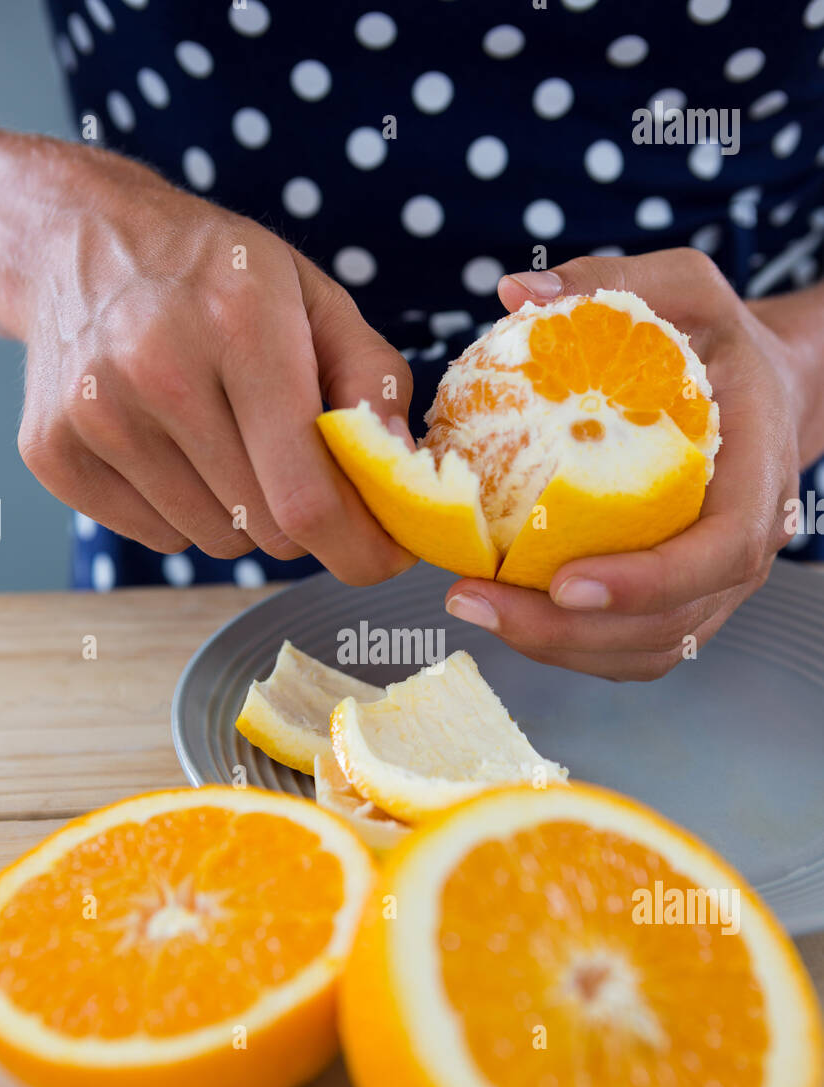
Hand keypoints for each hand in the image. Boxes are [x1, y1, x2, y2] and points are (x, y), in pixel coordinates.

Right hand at [12, 140, 413, 580]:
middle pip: (266, 529)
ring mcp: (96, 414)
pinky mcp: (54, 452)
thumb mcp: (312, 296)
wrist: (77, 240)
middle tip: (300, 472)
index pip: (305, 496)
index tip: (384, 557)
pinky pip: (157, 537)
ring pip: (213, 541)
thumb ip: (371, 379)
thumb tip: (401, 470)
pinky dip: (182, 514)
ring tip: (225, 442)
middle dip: (304, 520)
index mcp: (240, 322)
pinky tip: (171, 447)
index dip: (358, 548)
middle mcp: (158, 368)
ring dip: (242, 516)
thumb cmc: (214, 274)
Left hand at [445, 249, 802, 679]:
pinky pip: (627, 649)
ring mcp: (713, 589)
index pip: (715, 554)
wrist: (766, 396)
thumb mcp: (686, 290)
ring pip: (642, 650)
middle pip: (665, 625)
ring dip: (553, 645)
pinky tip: (503, 613)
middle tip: (473, 599)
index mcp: (754, 481)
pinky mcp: (680, 605)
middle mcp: (743, 551)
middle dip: (565, 630)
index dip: (644, 582)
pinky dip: (565, 645)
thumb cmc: (721, 345)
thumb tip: (513, 293)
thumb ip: (614, 283)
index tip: (564, 582)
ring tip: (473, 606)